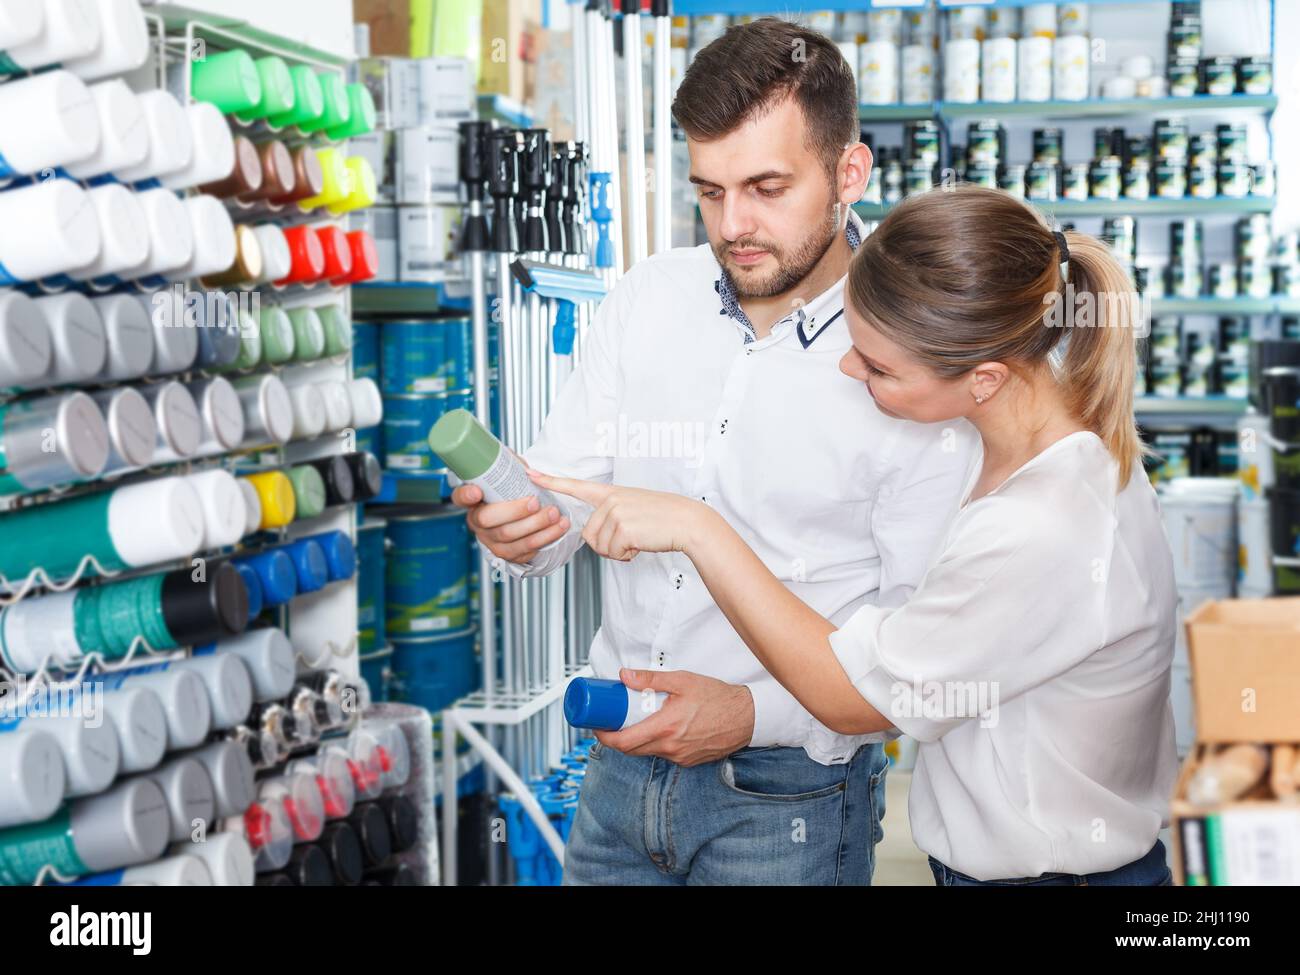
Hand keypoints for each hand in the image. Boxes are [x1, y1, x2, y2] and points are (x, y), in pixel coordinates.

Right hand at [451, 471, 570, 564]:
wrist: (526, 515)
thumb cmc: (515, 493)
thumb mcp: (513, 474)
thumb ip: (516, 467)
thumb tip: (528, 470)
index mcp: (473, 501)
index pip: (460, 497)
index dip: (466, 495)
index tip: (477, 491)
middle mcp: (478, 522)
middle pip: (488, 520)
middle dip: (515, 511)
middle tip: (535, 502)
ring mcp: (491, 540)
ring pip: (510, 537)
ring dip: (535, 526)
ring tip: (554, 514)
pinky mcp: (507, 553)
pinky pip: (524, 550)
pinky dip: (544, 539)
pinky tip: (557, 528)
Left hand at [528, 472, 713, 560]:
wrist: (687, 523)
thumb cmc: (663, 520)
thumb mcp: (632, 510)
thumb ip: (610, 516)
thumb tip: (595, 536)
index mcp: (611, 492)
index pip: (576, 485)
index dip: (551, 481)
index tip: (529, 473)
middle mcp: (610, 499)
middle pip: (588, 534)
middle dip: (607, 545)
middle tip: (631, 538)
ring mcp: (615, 512)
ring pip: (599, 546)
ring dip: (618, 551)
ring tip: (639, 539)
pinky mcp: (622, 527)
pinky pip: (612, 553)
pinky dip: (626, 556)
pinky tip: (641, 544)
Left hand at [596, 668, 754, 766]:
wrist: (746, 717)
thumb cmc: (718, 698)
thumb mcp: (682, 681)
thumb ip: (651, 679)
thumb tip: (625, 677)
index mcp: (666, 728)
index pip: (624, 741)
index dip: (604, 736)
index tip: (598, 727)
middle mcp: (671, 747)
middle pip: (631, 750)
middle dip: (617, 737)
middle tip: (613, 721)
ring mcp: (680, 757)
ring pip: (648, 752)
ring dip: (638, 739)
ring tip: (638, 719)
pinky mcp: (688, 761)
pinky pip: (664, 754)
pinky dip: (656, 743)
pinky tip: (662, 728)